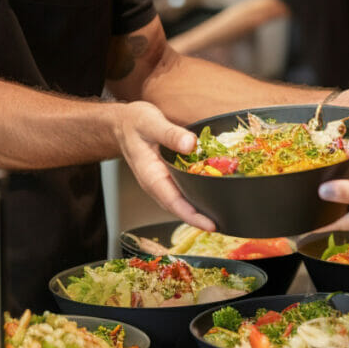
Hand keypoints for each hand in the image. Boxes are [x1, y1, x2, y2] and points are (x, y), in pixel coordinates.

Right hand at [115, 101, 215, 230]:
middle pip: (180, 208)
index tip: (210, 225)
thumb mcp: (151, 123)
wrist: (122, 122)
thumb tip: (190, 144)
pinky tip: (212, 194)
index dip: (192, 216)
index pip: (173, 202)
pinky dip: (197, 194)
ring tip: (223, 216)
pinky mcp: (168, 176)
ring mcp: (162, 182)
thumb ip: (170, 134)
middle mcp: (156, 184)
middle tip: (226, 223)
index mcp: (151, 176)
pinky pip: (183, 190)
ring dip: (200, 210)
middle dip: (201, 219)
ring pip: (182, 201)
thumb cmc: (134, 123)